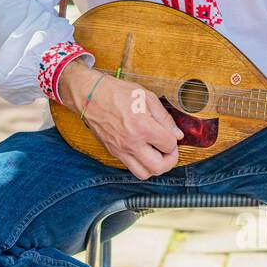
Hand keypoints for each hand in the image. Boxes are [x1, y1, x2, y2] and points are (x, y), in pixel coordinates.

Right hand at [60, 62, 182, 179]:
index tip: (171, 135)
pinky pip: (131, 168)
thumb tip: (177, 134)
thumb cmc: (116, 92)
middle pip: (159, 167)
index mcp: (143, 127)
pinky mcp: (113, 152)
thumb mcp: (146, 97)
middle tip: (169, 150)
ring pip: (144, 173)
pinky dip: (142, 164)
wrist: (90, 96)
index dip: (174, 141)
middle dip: (170, 160)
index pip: (169, 145)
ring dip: (155, 167)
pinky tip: (144, 152)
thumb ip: (164, 118)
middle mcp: (132, 143)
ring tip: (157, 154)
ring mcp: (121, 150)